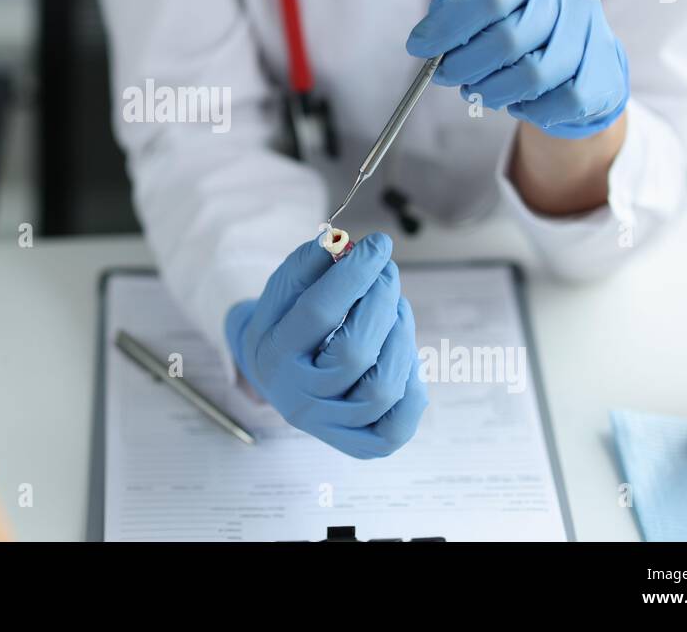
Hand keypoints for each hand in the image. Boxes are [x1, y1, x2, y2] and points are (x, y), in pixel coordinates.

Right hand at [224, 233, 426, 458]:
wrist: (277, 373)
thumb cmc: (285, 323)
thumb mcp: (282, 290)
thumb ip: (307, 265)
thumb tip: (341, 242)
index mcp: (274, 355)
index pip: (319, 312)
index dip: (354, 274)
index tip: (378, 245)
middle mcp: (297, 399)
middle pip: (355, 353)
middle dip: (381, 302)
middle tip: (387, 273)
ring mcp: (329, 426)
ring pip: (383, 388)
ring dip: (400, 337)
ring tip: (394, 309)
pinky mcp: (359, 444)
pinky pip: (399, 426)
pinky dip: (412, 385)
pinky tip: (401, 351)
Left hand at [406, 0, 628, 138]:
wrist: (574, 52)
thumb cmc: (515, 20)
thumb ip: (451, 3)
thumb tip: (429, 35)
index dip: (448, 26)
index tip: (419, 47)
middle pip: (507, 40)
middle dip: (464, 65)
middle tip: (444, 74)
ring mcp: (593, 35)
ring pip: (533, 76)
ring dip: (492, 91)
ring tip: (478, 89)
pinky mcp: (604, 73)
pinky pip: (562, 102)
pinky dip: (531, 110)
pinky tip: (517, 101)